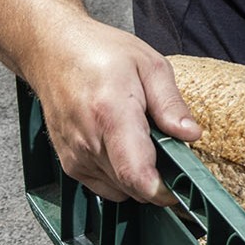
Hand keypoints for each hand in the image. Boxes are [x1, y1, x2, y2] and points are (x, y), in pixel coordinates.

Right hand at [23, 19, 201, 204]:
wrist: (53, 53)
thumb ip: (171, 104)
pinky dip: (122, 178)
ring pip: (120, 190)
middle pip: (132, 187)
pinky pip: (104, 186)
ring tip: (150, 147)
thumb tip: (191, 134)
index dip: (162, 191)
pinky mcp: (69, 164)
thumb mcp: (150, 65)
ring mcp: (75, 156)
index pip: (136, 173)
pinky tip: (130, 151)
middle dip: (161, 182)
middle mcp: (89, 142)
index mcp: (112, 114)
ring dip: (141, 179)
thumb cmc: (101, 54)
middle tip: (178, 159)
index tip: (184, 191)